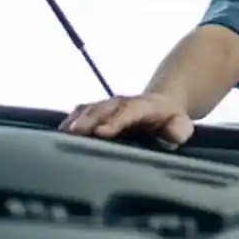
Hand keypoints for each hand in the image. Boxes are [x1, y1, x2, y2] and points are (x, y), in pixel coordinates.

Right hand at [58, 93, 194, 144]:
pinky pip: (81, 113)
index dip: (114, 121)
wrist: (162, 103)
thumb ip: (179, 130)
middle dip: (88, 120)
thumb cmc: (171, 120)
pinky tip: (58, 135)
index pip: (129, 111)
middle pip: (103, 108)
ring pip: (89, 109)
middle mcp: (122, 103)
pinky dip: (69, 122)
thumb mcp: (180, 125)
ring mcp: (108, 106)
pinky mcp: (97, 111)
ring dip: (75, 120)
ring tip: (61, 135)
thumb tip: (173, 135)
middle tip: (74, 133)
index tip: (102, 132)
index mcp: (144, 107)